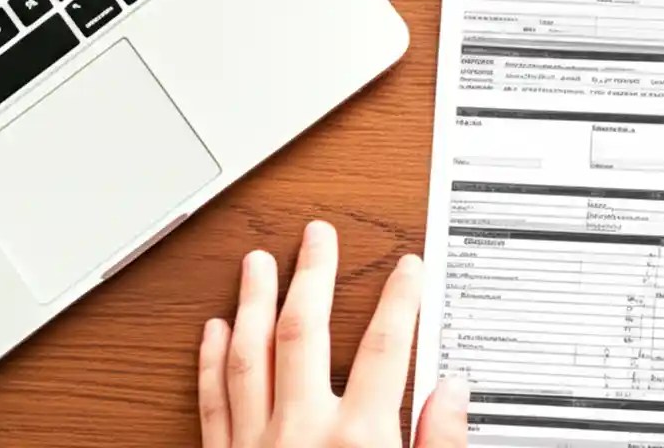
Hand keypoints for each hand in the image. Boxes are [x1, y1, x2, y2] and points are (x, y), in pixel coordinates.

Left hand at [197, 221, 466, 447]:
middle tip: (316, 236)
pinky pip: (213, 404)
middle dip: (312, 276)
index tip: (407, 268)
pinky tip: (215, 331)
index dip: (399, 300)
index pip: (384, 349)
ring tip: (258, 264)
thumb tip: (451, 393)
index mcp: (358, 439)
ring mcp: (256, 446)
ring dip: (253, 303)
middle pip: (304, 333)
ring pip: (250, 357)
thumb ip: (438, 444)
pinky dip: (212, 363)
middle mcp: (301, 432)